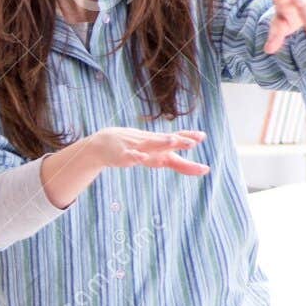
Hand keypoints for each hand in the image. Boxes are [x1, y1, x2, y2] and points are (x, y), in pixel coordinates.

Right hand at [91, 126, 210, 178]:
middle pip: (168, 142)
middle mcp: (152, 144)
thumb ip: (179, 163)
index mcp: (161, 145)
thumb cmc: (137, 150)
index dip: (188, 138)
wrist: (103, 144)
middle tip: (193, 142)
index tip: (202, 136)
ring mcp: (137, 148)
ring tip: (173, 141)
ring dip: (162, 142)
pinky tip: (141, 158)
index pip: (177, 139)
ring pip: (151, 144)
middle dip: (180, 141)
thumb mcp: (159, 157)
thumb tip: (202, 169)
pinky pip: (131, 156)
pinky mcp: (123, 155)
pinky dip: (136, 157)